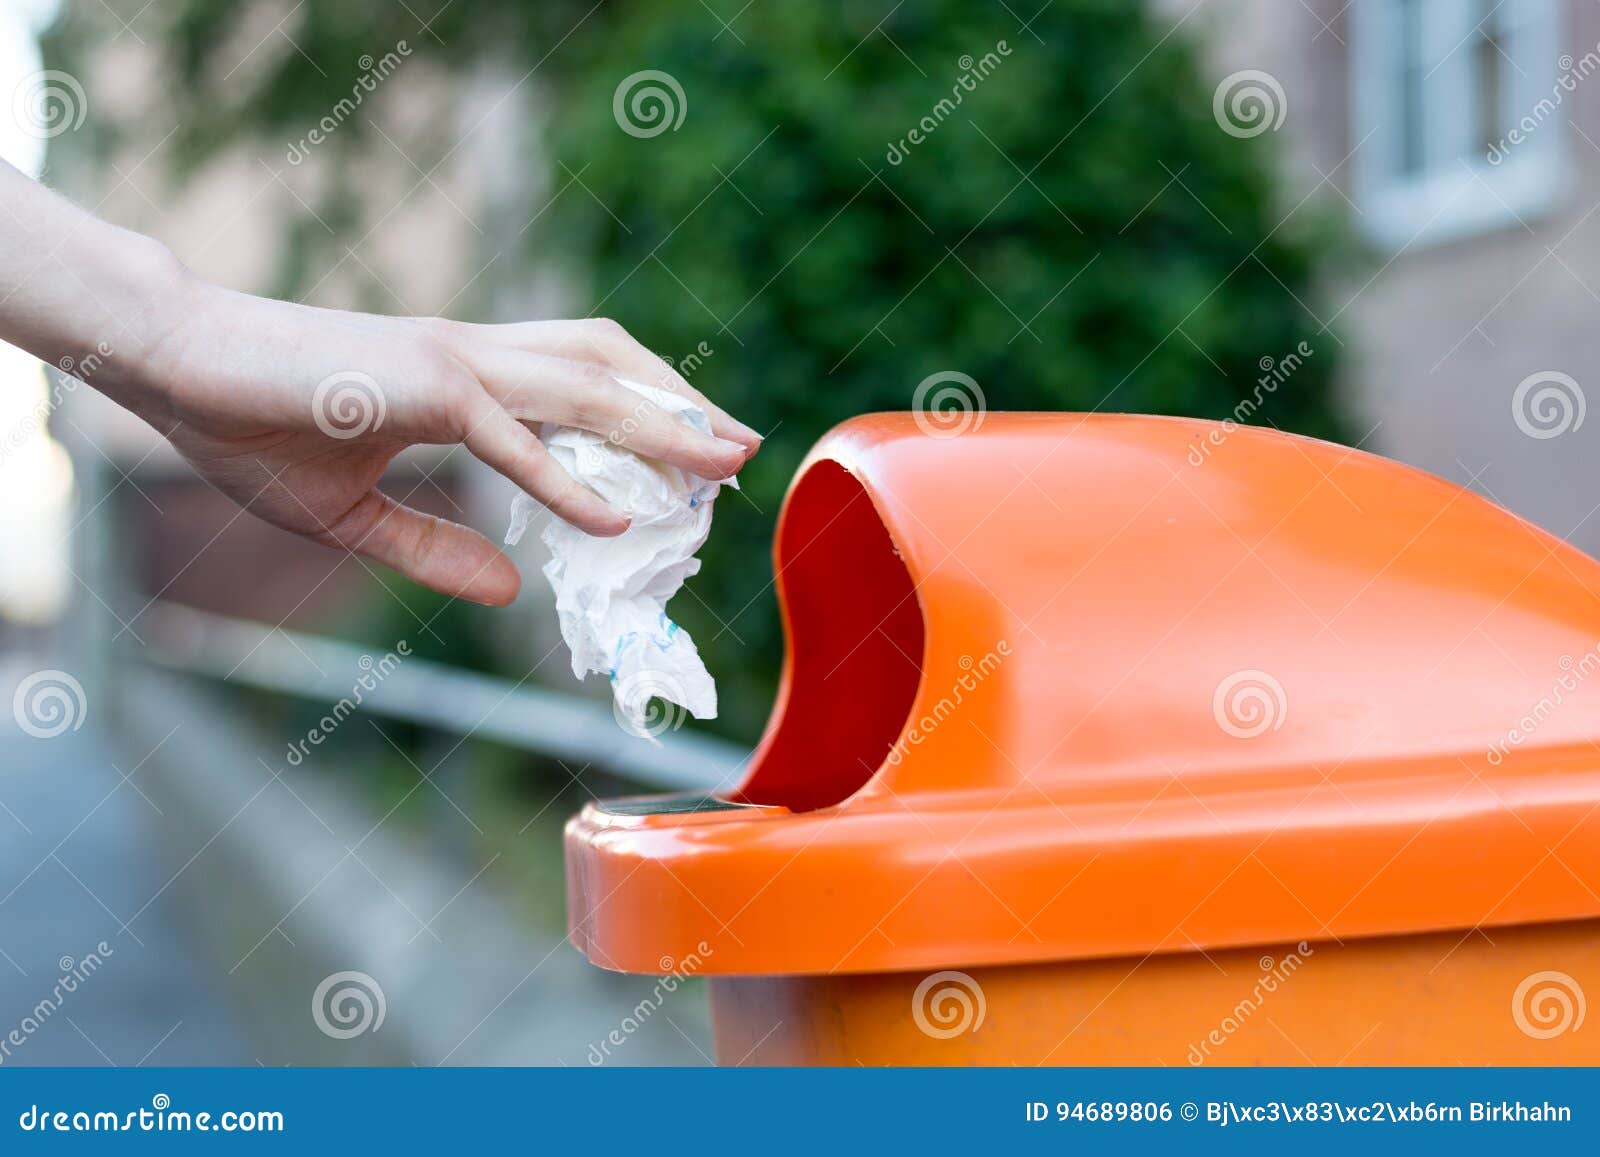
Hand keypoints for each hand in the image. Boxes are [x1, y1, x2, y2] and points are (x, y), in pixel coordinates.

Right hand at [124, 278, 760, 606]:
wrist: (173, 365)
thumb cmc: (250, 425)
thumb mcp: (354, 514)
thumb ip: (433, 549)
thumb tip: (509, 593)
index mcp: (467, 377)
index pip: (582, 380)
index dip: (646, 409)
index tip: (696, 453)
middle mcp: (475, 358)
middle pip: (609, 367)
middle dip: (681, 406)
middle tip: (743, 448)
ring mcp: (452, 365)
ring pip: (585, 390)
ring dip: (660, 428)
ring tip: (724, 463)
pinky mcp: (419, 388)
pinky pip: (512, 440)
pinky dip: (568, 480)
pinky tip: (617, 519)